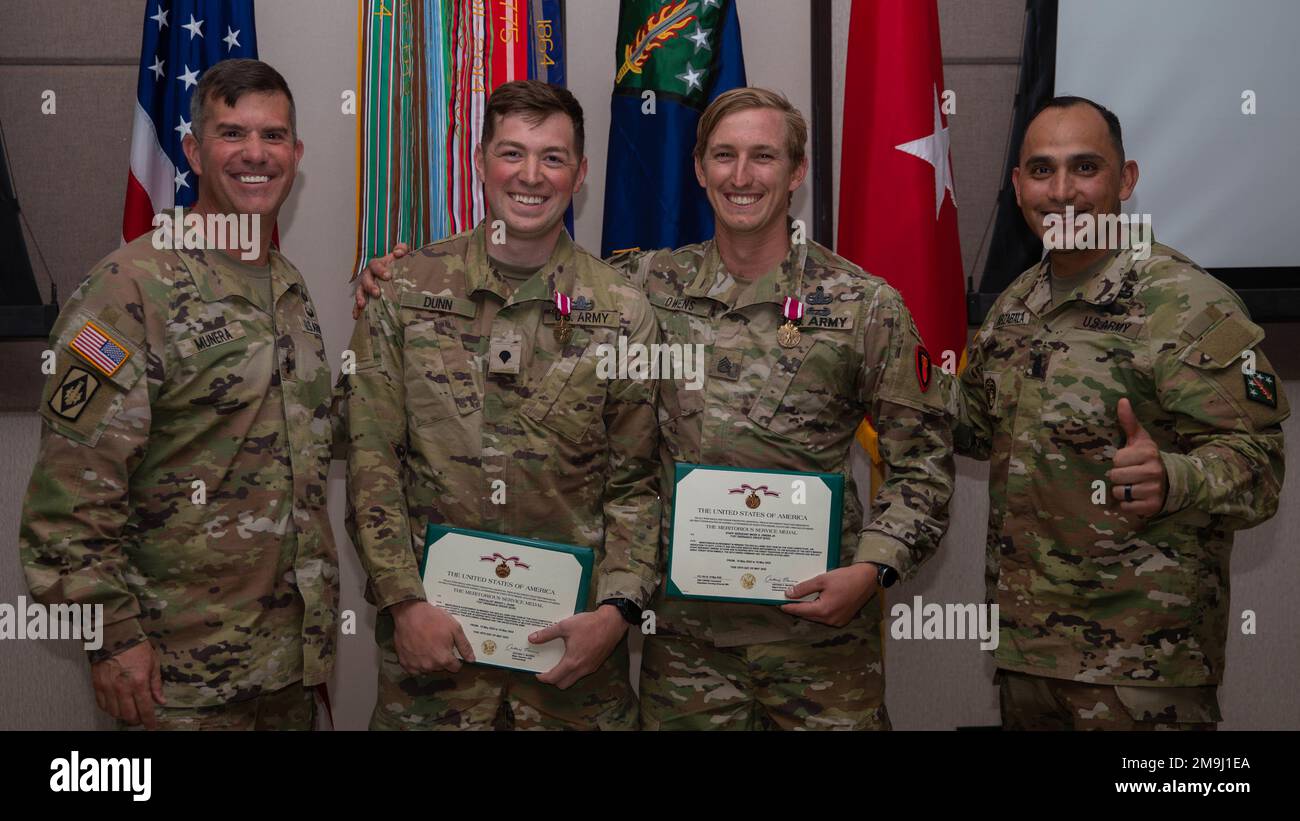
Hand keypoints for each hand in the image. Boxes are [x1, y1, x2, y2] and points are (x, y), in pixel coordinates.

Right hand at [91, 640, 165, 728]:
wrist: (114, 636)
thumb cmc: (136, 647)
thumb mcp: (153, 663)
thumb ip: (156, 685)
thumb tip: (161, 700)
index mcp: (139, 682)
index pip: (145, 709)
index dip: (149, 721)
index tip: (152, 726)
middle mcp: (122, 688)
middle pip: (129, 715)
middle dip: (137, 720)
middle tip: (141, 719)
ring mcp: (108, 688)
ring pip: (115, 713)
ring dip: (123, 716)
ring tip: (130, 711)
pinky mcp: (97, 685)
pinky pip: (102, 705)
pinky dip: (110, 709)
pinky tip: (116, 706)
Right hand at [352, 242, 408, 318]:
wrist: (393, 275)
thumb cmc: (396, 265)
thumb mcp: (400, 255)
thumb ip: (401, 249)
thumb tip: (399, 252)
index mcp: (376, 265)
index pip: (375, 265)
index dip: (380, 270)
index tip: (388, 276)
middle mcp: (368, 275)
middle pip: (366, 279)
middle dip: (370, 286)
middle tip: (377, 293)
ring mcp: (365, 287)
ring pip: (360, 291)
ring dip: (360, 298)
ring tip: (362, 305)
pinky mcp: (365, 297)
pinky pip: (358, 303)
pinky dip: (356, 309)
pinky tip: (356, 316)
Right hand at [390, 599, 473, 674]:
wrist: (409, 613)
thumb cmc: (433, 619)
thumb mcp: (454, 628)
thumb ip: (464, 646)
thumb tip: (472, 660)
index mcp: (443, 659)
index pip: (455, 668)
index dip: (455, 659)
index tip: (451, 650)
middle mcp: (430, 666)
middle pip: (441, 667)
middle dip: (442, 658)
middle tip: (438, 643)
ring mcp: (416, 665)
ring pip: (428, 668)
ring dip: (429, 661)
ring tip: (427, 645)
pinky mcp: (405, 663)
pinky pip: (414, 669)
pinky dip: (417, 663)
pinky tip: (417, 651)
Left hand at [530, 605, 627, 689]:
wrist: (612, 622)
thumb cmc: (589, 624)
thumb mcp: (565, 626)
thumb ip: (547, 634)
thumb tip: (532, 638)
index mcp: (572, 662)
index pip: (554, 678)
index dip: (543, 678)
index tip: (537, 673)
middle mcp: (582, 669)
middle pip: (563, 684)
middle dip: (553, 680)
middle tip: (547, 669)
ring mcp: (591, 668)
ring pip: (574, 679)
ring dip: (565, 675)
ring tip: (559, 662)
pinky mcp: (597, 664)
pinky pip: (582, 673)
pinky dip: (575, 670)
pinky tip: (572, 657)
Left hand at [780, 563, 878, 626]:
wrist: (867, 579)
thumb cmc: (846, 578)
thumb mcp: (822, 580)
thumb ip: (804, 588)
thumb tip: (789, 593)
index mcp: (824, 610)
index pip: (801, 611)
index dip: (789, 607)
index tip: (780, 604)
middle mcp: (830, 619)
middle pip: (808, 615)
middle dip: (799, 608)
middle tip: (789, 600)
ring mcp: (837, 621)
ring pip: (817, 617)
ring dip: (809, 609)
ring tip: (801, 600)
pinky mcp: (843, 619)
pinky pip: (826, 617)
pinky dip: (819, 610)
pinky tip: (815, 601)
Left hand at [1106, 398, 1166, 516]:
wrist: (1169, 482)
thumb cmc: (1147, 458)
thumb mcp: (1140, 439)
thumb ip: (1129, 422)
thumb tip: (1122, 400)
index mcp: (1149, 453)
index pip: (1116, 459)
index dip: (1118, 461)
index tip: (1128, 461)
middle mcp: (1153, 471)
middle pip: (1115, 476)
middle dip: (1118, 476)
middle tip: (1128, 475)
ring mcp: (1154, 489)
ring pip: (1119, 492)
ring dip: (1121, 491)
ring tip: (1132, 485)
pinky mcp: (1152, 506)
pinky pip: (1126, 506)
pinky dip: (1127, 504)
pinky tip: (1136, 497)